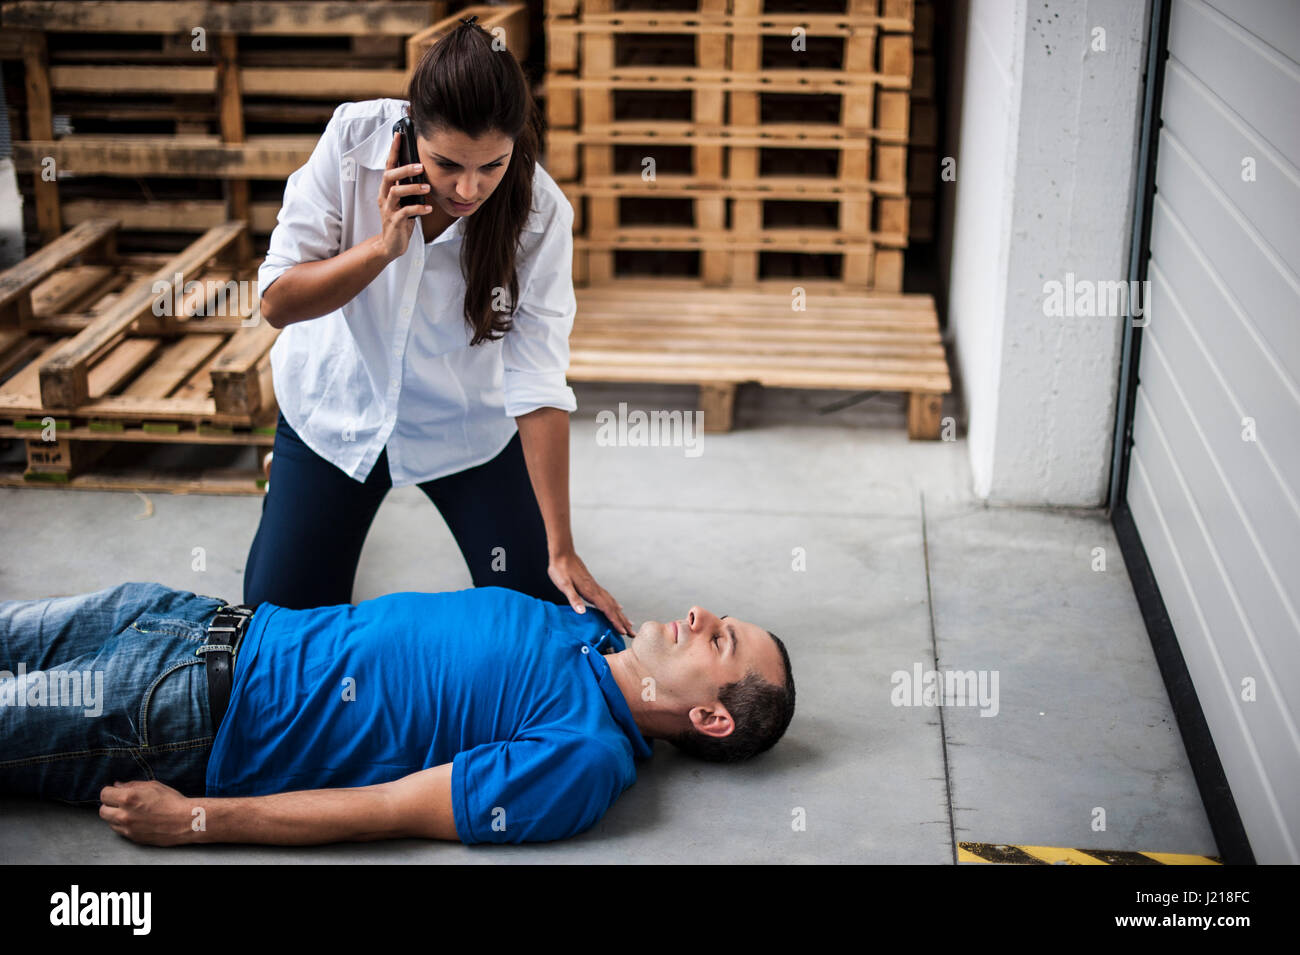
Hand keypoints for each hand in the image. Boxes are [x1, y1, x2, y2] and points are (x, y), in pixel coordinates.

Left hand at [99, 779, 198, 845]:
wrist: (184, 821)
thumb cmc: (172, 801)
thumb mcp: (153, 786)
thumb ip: (132, 785)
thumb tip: (117, 785)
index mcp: (128, 797)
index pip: (104, 794)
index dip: (109, 791)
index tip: (115, 792)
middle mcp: (124, 813)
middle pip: (102, 810)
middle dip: (109, 804)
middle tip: (120, 802)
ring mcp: (127, 827)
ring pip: (109, 822)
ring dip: (115, 816)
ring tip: (129, 811)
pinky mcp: (132, 837)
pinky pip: (118, 830)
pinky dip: (122, 825)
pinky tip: (134, 820)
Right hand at [375, 131, 431, 260]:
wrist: (390, 245)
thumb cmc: (401, 220)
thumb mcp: (405, 201)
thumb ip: (410, 187)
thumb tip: (423, 171)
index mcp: (387, 189)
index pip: (389, 166)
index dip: (393, 151)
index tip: (399, 135)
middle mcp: (385, 197)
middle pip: (389, 176)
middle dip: (404, 169)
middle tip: (420, 166)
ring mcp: (388, 209)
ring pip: (396, 193)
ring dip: (413, 188)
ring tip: (427, 187)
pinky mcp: (394, 222)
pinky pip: (405, 212)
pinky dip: (418, 208)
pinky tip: (428, 207)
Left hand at [548, 550, 635, 636]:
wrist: (563, 554)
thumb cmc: (561, 570)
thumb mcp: (564, 585)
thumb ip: (573, 598)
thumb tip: (582, 612)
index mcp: (590, 592)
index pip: (607, 610)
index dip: (615, 621)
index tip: (624, 632)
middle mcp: (596, 590)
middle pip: (614, 608)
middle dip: (623, 622)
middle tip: (633, 633)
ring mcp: (596, 587)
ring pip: (612, 603)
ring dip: (621, 615)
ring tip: (629, 623)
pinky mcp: (593, 586)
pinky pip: (608, 598)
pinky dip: (615, 605)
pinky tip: (618, 607)